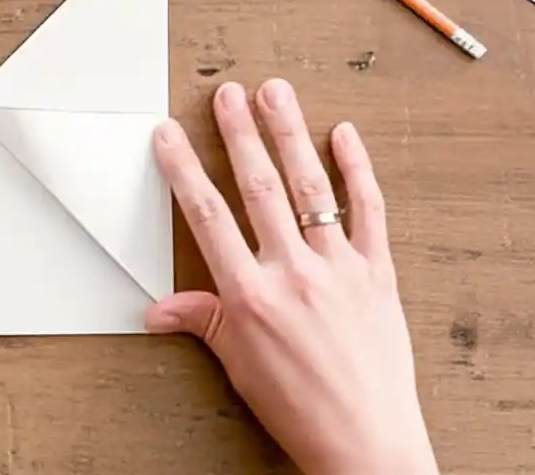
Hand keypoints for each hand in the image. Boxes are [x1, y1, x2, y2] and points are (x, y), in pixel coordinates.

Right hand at [147, 80, 436, 474]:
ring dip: (289, 135)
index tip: (169, 136)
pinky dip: (356, 170)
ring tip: (275, 94)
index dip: (184, 170)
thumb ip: (202, 322)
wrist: (366, 442)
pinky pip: (368, 211)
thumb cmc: (300, 408)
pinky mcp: (377, 273)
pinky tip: (343, 135)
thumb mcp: (238, 365)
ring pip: (310, 187)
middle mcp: (293, 272)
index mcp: (250, 296)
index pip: (207, 217)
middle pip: (258, 188)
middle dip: (239, 134)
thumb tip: (158, 310)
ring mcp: (339, 268)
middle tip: (226, 94)